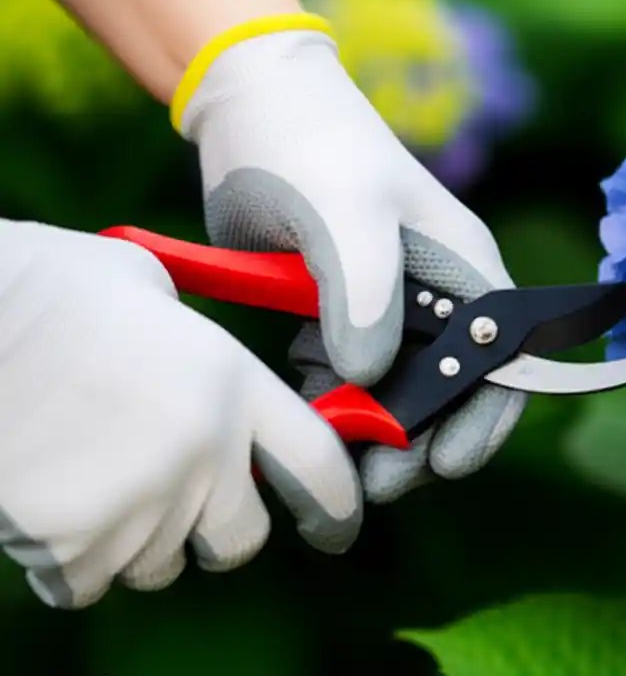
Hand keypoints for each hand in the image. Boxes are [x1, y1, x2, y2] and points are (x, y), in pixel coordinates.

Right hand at [0, 219, 361, 608]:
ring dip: (130, 541)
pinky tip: (42, 502)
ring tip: (84, 476)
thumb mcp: (147, 287)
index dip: (336, 507)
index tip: (334, 528)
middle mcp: (206, 451)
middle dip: (215, 532)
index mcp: (234, 384)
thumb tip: (208, 365)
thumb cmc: (44, 287)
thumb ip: (195, 339)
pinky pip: (85, 584)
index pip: (322, 467)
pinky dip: (66, 561)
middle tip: (172, 501)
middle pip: (242, 538)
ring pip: (157, 565)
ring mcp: (145, 504)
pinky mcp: (77, 546)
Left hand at [175, 19, 526, 500]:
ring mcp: (392, 309)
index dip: (483, 422)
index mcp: (469, 273)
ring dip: (373, 430)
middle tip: (374, 480)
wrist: (253, 108)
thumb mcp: (348, 214)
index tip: (442, 466)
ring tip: (333, 446)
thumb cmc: (317, 149)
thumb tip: (366, 378)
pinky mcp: (344, 314)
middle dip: (419, 441)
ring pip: (398, 394)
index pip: (505, 366)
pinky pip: (350, 376)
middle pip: (452, 395)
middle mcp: (441, 298)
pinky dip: (333, 399)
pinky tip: (305, 396)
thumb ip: (366, 296)